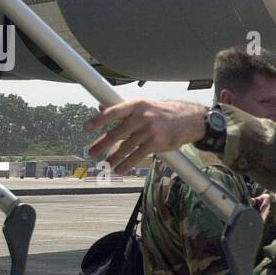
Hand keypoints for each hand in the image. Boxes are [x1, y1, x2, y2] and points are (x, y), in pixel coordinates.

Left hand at [85, 99, 206, 174]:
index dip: (98, 120)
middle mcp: (142, 116)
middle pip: (117, 133)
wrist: (189, 119)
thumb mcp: (144, 105)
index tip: (86, 128)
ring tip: (105, 164)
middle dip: (101, 144)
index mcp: (136, 105)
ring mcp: (149, 130)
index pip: (113, 112)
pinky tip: (120, 169)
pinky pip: (137, 156)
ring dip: (113, 158)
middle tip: (91, 152)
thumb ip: (123, 109)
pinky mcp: (156, 143)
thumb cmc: (164, 113)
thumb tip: (100, 107)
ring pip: (126, 147)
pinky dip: (127, 164)